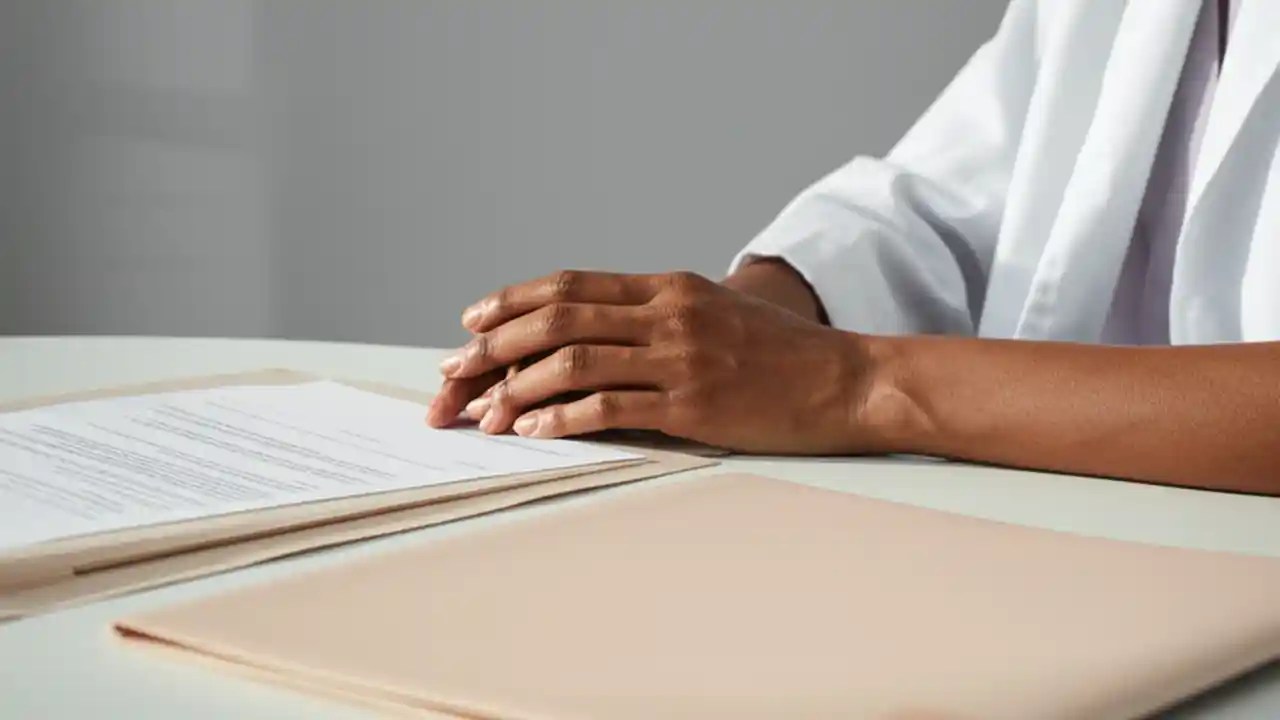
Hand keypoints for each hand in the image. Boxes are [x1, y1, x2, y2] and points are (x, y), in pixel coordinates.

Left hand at [426, 270, 886, 453]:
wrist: (846, 380)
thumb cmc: (779, 353)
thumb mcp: (715, 309)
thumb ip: (657, 312)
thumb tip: (593, 327)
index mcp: (667, 287)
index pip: (570, 284)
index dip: (512, 301)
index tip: (471, 322)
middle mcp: (667, 314)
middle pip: (558, 318)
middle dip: (494, 346)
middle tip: (453, 372)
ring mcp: (679, 358)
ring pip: (575, 360)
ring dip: (517, 387)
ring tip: (482, 412)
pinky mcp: (693, 405)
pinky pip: (611, 407)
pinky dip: (562, 417)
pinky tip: (533, 430)